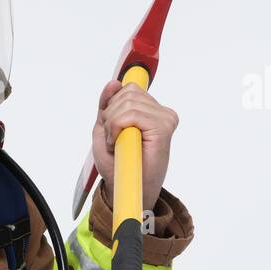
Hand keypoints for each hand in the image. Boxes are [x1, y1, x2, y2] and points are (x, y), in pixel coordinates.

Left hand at [93, 81, 178, 213]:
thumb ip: (108, 105)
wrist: (126, 187)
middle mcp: (162, 112)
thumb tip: (114, 83)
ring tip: (116, 143)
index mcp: (151, 110)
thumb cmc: (118, 163)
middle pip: (127, 93)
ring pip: (127, 103)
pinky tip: (119, 144)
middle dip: (109, 116)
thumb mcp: (105, 128)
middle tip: (112, 139)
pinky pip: (131, 114)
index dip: (112, 103)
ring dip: (112, 124)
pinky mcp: (163, 128)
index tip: (109, 125)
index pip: (128, 89)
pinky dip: (116, 128)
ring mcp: (165, 119)